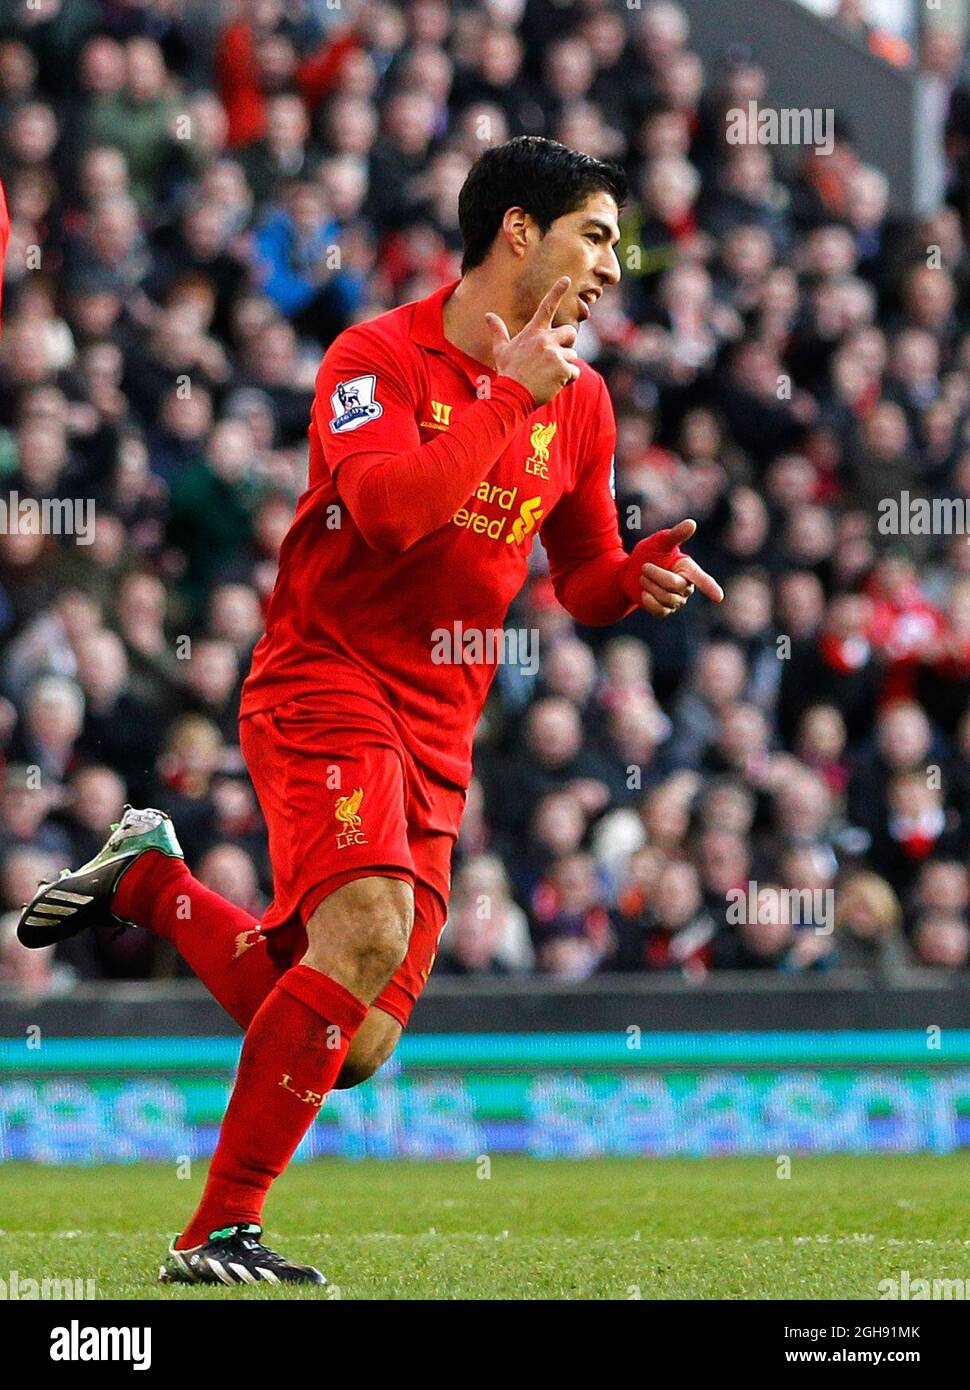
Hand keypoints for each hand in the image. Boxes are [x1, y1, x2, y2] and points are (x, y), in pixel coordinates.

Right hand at [485, 276, 580, 405]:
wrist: (512, 395)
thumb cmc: (508, 373)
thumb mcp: (501, 350)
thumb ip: (498, 331)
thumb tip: (488, 315)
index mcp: (533, 332)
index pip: (546, 307)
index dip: (557, 291)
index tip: (567, 279)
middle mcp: (545, 339)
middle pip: (570, 333)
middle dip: (567, 344)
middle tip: (554, 359)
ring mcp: (554, 353)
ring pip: (572, 356)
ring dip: (564, 367)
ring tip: (548, 376)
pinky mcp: (562, 368)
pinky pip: (574, 372)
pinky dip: (568, 380)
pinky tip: (553, 384)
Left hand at [621, 519, 723, 617]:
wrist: (629, 570)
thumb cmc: (649, 553)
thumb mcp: (660, 541)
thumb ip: (676, 535)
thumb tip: (691, 524)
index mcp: (689, 569)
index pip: (702, 579)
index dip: (710, 587)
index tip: (718, 597)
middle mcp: (686, 587)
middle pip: (675, 585)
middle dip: (656, 574)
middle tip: (645, 566)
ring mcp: (676, 601)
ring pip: (666, 598)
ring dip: (650, 585)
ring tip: (643, 577)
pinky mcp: (664, 610)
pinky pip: (660, 610)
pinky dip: (648, 600)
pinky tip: (644, 593)